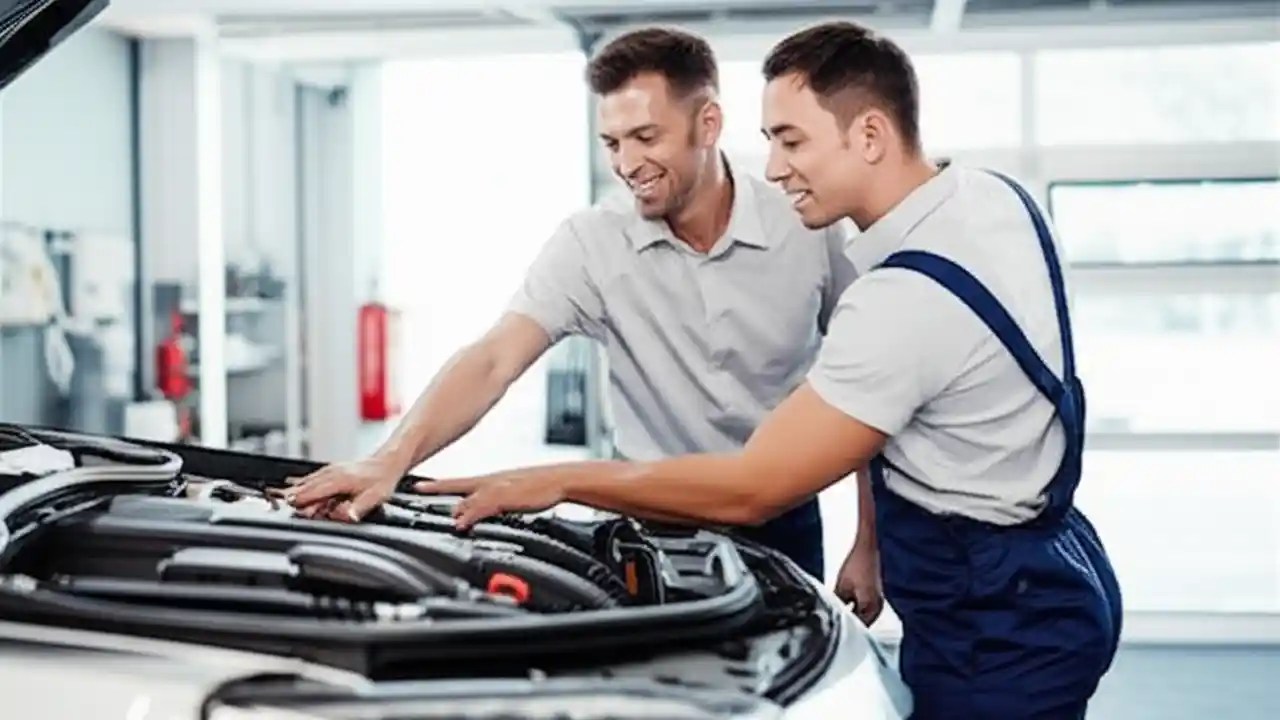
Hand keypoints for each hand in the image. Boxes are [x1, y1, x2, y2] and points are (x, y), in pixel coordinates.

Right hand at [283, 456, 404, 522]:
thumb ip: (358, 508)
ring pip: (310, 479)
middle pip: (309, 485)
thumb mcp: (374, 497)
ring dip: (298, 488)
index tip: (290, 504)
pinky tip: (297, 483)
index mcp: (340, 480)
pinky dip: (304, 481)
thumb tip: (347, 516)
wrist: (388, 462)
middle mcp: (334, 473)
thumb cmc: (382, 479)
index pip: (316, 490)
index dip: (303, 499)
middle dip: (296, 495)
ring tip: (285, 495)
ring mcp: (333, 469)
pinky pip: (315, 475)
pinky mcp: (334, 469)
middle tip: (284, 503)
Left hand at [413, 472, 565, 529]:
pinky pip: (483, 507)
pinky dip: (470, 515)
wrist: (559, 480)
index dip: (435, 485)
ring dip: (455, 510)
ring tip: (444, 519)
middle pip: (456, 486)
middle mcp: (489, 482)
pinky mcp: (506, 498)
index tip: (417, 485)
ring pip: (468, 498)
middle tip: (416, 491)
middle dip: (435, 490)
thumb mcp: (513, 494)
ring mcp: (496, 489)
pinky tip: (462, 523)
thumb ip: (493, 504)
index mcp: (489, 480)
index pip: (456, 482)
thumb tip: (479, 516)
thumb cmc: (539, 486)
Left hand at [835, 541, 883, 625]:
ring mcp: (877, 603)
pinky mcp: (874, 596)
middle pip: (860, 624)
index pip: (856, 628)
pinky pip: (864, 609)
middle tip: (830, 626)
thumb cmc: (856, 565)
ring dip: (850, 616)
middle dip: (846, 624)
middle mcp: (877, 608)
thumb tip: (829, 616)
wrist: (866, 548)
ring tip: (834, 617)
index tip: (830, 633)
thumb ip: (837, 605)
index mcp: (871, 608)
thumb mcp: (842, 587)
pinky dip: (854, 609)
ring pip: (861, 616)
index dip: (843, 631)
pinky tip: (842, 607)